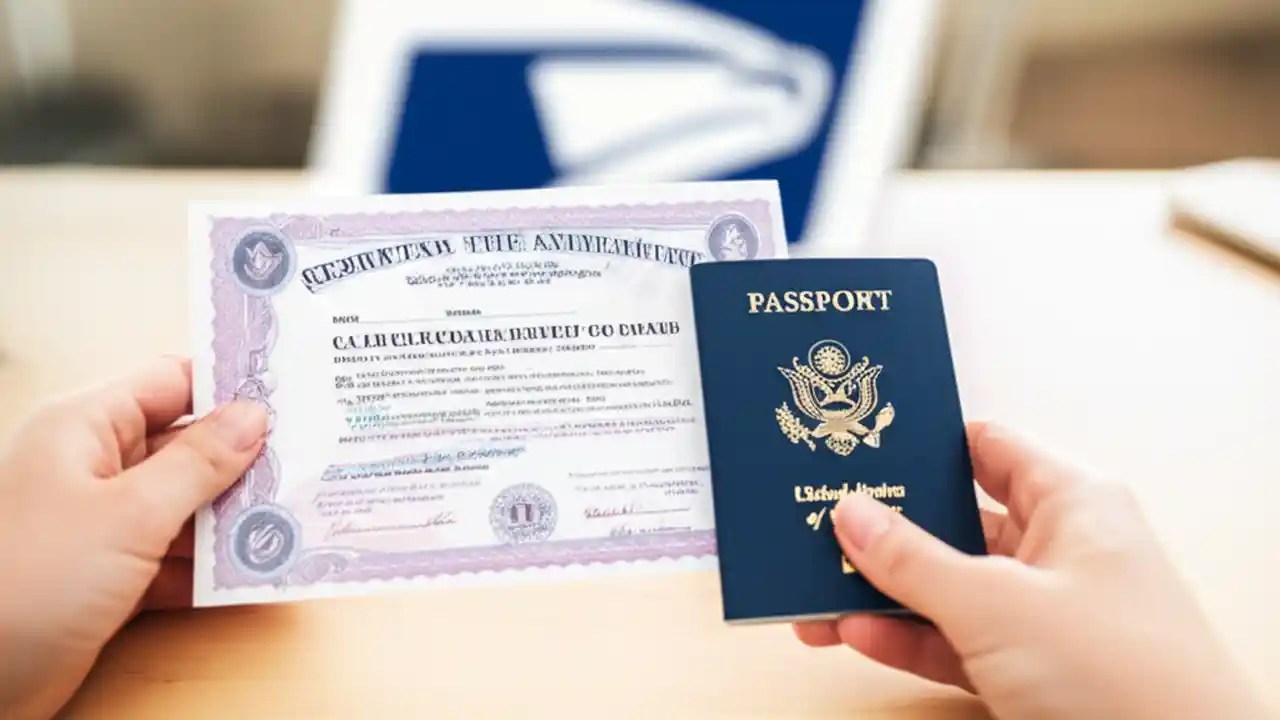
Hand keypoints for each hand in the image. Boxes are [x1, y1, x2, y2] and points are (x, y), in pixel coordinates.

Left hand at [0, 357, 266, 719]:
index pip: (171, 383)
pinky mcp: (105, 576)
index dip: (229, 386)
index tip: (293, 392)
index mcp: (84, 428)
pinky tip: (255, 573)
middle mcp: (91, 467)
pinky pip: (172, 558)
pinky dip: (209, 568)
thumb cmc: (30, 580)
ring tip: (298, 518)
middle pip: (185, 445)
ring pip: (184, 504)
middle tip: (311, 463)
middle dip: (245, 458)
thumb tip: (253, 416)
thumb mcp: (129, 516)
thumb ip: (198, 464)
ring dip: (234, 518)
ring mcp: (97, 524)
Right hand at [794, 422, 1266, 719]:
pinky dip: (908, 638)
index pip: (986, 449)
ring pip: (948, 586)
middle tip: (816, 525)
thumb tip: (852, 513)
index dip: (922, 445)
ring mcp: (1044, 612)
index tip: (858, 446)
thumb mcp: (997, 604)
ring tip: (816, 591)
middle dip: (884, 530)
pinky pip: (955, 640)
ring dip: (883, 592)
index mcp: (1071, 502)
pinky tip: (854, 635)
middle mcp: (1058, 548)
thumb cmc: (1119, 673)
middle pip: (954, 521)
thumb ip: (914, 560)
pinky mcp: (1031, 668)